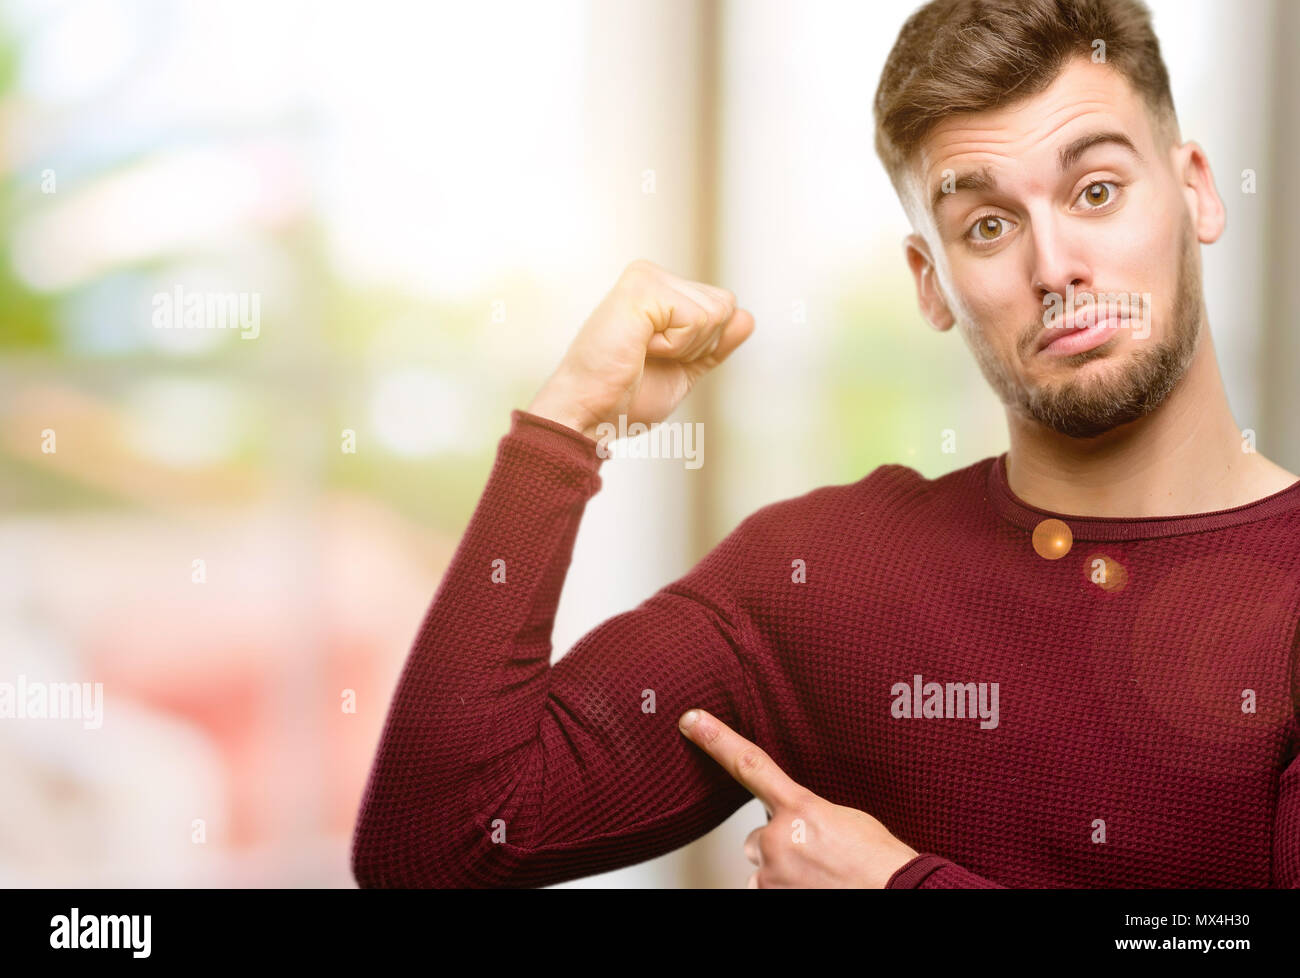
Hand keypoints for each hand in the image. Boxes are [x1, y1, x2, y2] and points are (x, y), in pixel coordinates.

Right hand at [527, 259, 754, 438]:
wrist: (590, 414)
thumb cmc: (626, 397)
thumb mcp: (684, 369)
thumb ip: (715, 344)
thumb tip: (748, 317)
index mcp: (659, 290)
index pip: (724, 308)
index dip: (705, 347)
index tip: (659, 360)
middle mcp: (652, 276)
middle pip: (725, 305)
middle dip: (699, 346)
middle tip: (651, 358)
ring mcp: (647, 278)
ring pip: (716, 311)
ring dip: (686, 347)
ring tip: (643, 353)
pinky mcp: (642, 287)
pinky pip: (697, 318)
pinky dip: (676, 346)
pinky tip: (640, 348)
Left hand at [677, 708, 918, 887]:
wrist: (899, 892)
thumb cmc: (881, 861)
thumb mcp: (846, 820)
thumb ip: (807, 814)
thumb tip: (794, 822)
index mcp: (800, 806)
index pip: (749, 764)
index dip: (716, 740)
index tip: (692, 721)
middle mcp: (777, 838)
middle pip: (758, 837)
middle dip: (778, 845)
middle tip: (815, 856)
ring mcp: (771, 872)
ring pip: (764, 868)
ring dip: (784, 872)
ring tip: (822, 876)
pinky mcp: (769, 896)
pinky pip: (767, 890)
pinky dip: (786, 889)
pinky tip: (815, 886)